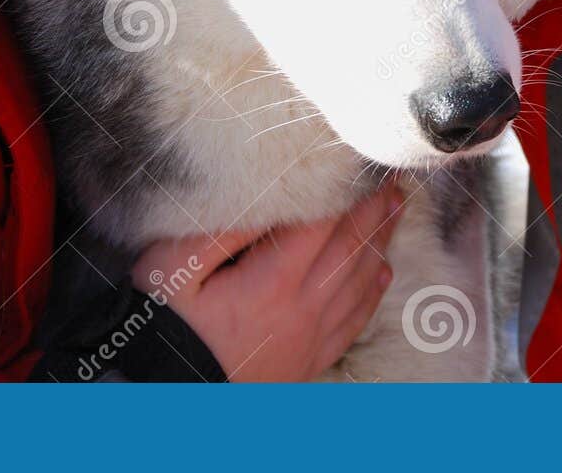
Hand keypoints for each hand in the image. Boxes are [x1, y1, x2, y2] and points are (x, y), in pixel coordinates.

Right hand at [134, 184, 404, 380]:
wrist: (165, 394)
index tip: (370, 167)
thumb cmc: (164, 326)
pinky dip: (372, 293)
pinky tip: (382, 273)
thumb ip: (220, 231)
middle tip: (397, 180)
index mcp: (273, 280)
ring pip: (360, 282)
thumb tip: (261, 196)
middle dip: (376, 211)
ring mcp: (310, 337)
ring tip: (396, 212)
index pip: (325, 224)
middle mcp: (303, 307)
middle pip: (352, 248)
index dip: (351, 192)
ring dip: (381, 243)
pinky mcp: (308, 360)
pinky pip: (353, 322)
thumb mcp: (173, 267)